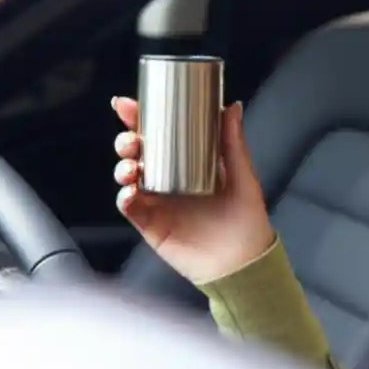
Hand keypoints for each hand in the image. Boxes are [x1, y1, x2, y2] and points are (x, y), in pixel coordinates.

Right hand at [111, 97, 274, 284]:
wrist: (241, 263)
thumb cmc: (246, 220)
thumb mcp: (242, 176)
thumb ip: (233, 143)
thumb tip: (232, 106)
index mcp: (187, 162)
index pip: (159, 134)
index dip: (140, 119)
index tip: (128, 106)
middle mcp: (168, 178)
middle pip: (137, 152)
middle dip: (126, 140)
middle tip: (131, 140)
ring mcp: (157, 201)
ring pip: (127, 176)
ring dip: (122, 167)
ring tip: (131, 168)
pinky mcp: (150, 224)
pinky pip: (129, 207)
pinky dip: (124, 197)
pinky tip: (131, 193)